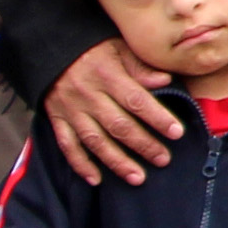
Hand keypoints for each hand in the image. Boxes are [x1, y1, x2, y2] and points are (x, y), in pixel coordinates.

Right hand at [41, 38, 185, 183]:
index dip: (157, 117)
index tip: (176, 132)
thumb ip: (141, 67)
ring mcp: (71, 110)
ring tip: (138, 178)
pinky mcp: (57, 119)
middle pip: (118, 125)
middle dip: (143, 145)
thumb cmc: (94, 49)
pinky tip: (96, 180)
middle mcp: (89, 95)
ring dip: (116, 161)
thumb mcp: (119, 48)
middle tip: (163, 160)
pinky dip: (80, 164)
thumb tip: (166, 81)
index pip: (136, 100)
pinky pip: (67, 146)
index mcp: (107, 75)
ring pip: (95, 140)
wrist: (51, 49)